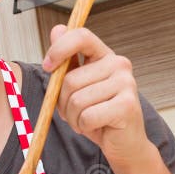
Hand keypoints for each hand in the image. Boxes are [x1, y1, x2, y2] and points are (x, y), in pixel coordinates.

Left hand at [42, 25, 150, 166]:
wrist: (124, 143)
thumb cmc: (99, 115)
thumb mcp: (77, 87)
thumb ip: (67, 61)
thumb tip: (57, 29)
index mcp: (105, 56)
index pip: (81, 37)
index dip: (59, 49)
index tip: (47, 66)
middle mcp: (119, 64)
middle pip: (70, 79)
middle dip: (63, 102)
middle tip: (74, 112)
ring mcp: (126, 84)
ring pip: (76, 100)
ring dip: (74, 118)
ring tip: (86, 121)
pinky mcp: (126, 105)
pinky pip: (87, 116)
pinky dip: (84, 126)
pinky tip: (96, 127)